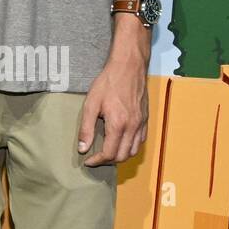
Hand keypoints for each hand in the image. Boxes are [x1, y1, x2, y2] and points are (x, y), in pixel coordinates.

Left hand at [78, 26, 149, 165]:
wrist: (128, 67)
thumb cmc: (108, 83)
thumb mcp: (91, 103)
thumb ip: (86, 128)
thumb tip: (83, 148)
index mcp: (118, 125)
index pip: (109, 153)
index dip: (97, 161)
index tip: (87, 160)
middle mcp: (133, 128)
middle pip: (122, 156)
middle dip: (108, 161)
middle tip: (95, 157)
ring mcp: (141, 124)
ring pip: (133, 151)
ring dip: (120, 156)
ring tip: (107, 152)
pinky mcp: (145, 119)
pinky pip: (140, 141)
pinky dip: (130, 147)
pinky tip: (120, 142)